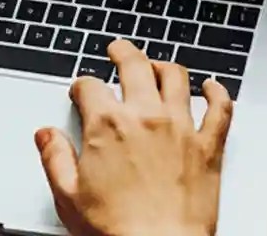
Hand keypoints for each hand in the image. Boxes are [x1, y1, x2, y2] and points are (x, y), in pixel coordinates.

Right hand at [35, 40, 233, 235]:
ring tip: (157, 64)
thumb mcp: (68, 197)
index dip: (81, 86)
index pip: (90, 87)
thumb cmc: (116, 231)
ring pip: (176, 77)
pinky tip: (212, 86)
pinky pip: (220, 108)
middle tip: (117, 50)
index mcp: (108, 126)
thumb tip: (46, 136)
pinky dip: (217, 92)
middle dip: (122, 52)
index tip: (81, 90)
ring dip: (164, 65)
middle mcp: (146, 118)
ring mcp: (180, 127)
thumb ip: (55, 159)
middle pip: (134, 65)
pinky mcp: (208, 144)